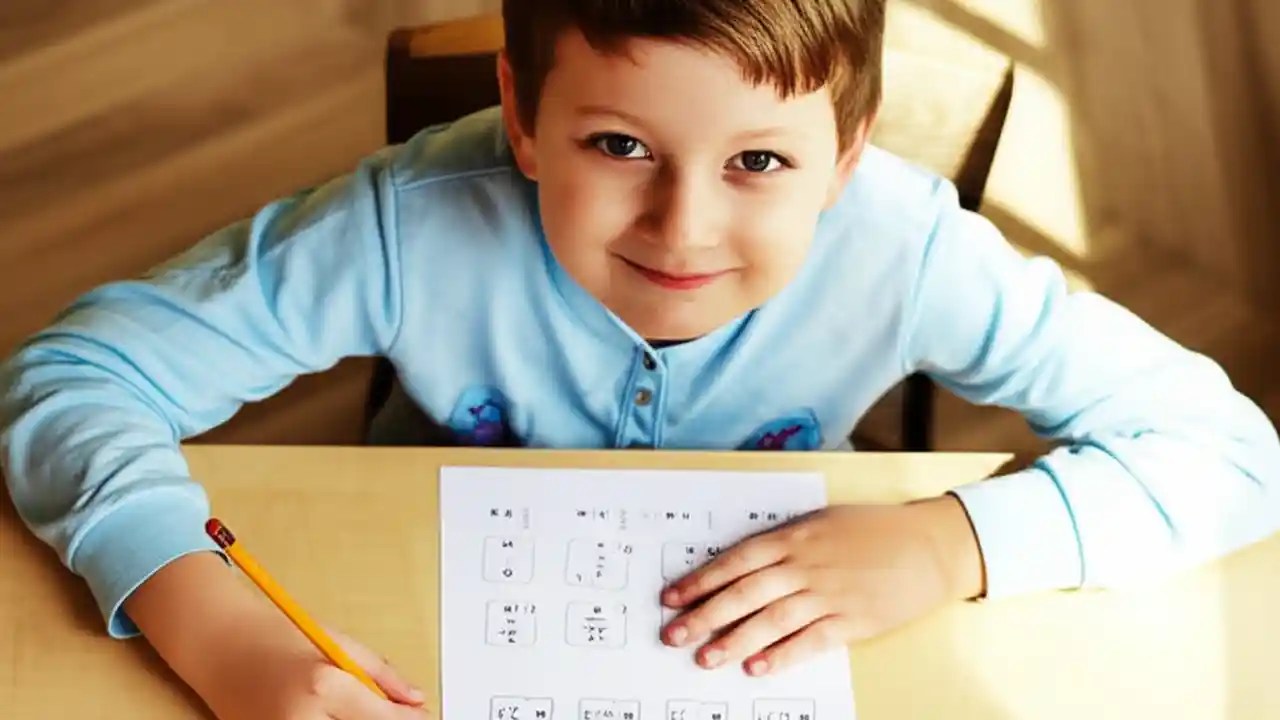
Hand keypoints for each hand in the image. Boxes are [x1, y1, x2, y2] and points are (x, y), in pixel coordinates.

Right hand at [123, 552, 430, 719]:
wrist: (218, 645)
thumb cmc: (277, 636)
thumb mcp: (338, 644)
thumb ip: (381, 676)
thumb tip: (416, 701)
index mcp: (323, 685)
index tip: (424, 718)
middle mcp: (300, 719)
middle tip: (392, 715)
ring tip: (353, 710)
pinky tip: (330, 718)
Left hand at [659, 495, 984, 676]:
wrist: (929, 545)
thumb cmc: (873, 530)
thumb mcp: (822, 523)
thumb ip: (783, 543)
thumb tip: (739, 567)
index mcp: (795, 536)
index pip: (736, 560)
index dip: (701, 580)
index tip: (672, 597)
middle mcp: (806, 564)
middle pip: (745, 592)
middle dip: (704, 614)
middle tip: (673, 633)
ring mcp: (830, 593)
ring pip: (771, 619)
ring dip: (735, 640)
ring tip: (706, 658)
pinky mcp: (853, 620)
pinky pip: (810, 640)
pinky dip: (782, 655)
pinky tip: (757, 666)